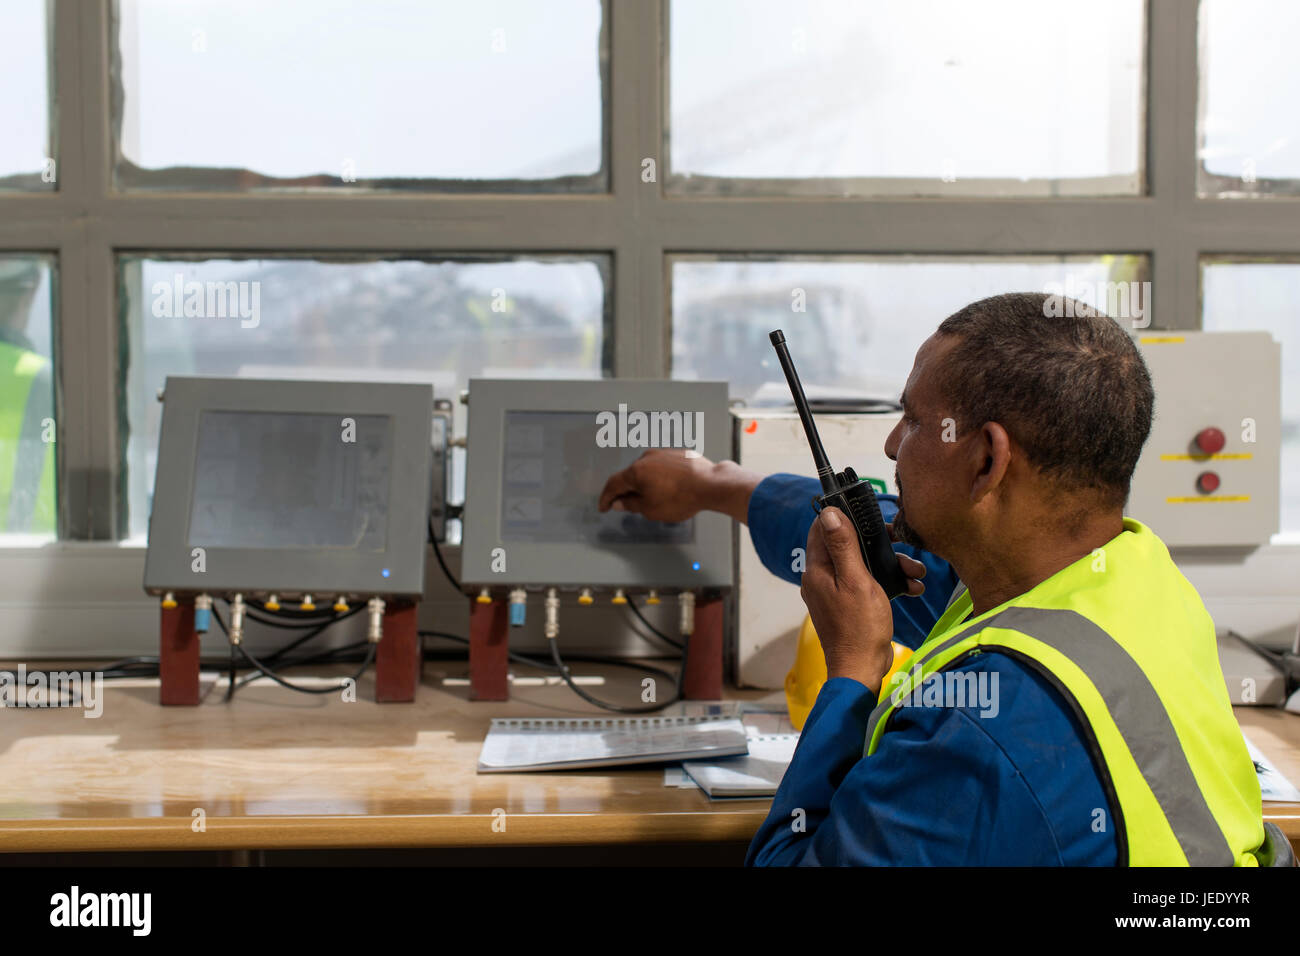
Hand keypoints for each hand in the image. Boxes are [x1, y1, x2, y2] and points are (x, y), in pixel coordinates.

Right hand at [598, 450, 760, 523]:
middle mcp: (647, 458)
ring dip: (646, 483)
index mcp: (636, 471)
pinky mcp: (678, 454)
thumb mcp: (651, 509)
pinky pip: (663, 466)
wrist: (711, 484)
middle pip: (631, 476)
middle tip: (628, 505)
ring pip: (648, 470)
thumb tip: (619, 502)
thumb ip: (631, 504)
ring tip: (655, 498)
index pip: (614, 484)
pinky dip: (662, 477)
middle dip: (628, 491)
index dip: (606, 498)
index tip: (604, 507)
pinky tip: (670, 488)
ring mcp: (663, 453)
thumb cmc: (682, 498)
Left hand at [800, 507, 926, 693]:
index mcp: (817, 570)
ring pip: (863, 565)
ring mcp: (836, 593)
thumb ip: (843, 546)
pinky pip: (868, 585)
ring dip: (891, 565)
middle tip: (900, 542)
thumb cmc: (859, 627)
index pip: (822, 529)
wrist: (862, 669)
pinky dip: (888, 584)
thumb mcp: (855, 581)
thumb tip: (828, 513)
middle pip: (847, 546)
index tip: (868, 515)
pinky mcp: (850, 605)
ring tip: (917, 572)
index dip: (844, 517)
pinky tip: (912, 588)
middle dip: (877, 544)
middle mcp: (822, 579)